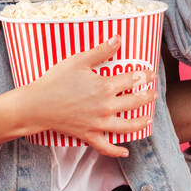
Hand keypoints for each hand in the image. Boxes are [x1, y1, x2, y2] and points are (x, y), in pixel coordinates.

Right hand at [18, 36, 157, 157]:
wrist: (36, 105)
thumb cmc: (55, 81)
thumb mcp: (78, 61)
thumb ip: (100, 50)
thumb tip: (118, 38)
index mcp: (105, 87)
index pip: (133, 80)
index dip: (145, 76)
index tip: (151, 74)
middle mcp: (106, 107)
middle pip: (135, 102)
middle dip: (148, 97)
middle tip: (154, 93)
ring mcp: (99, 124)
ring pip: (127, 127)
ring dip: (141, 122)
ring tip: (148, 118)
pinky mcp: (89, 135)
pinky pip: (106, 147)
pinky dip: (117, 151)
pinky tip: (126, 152)